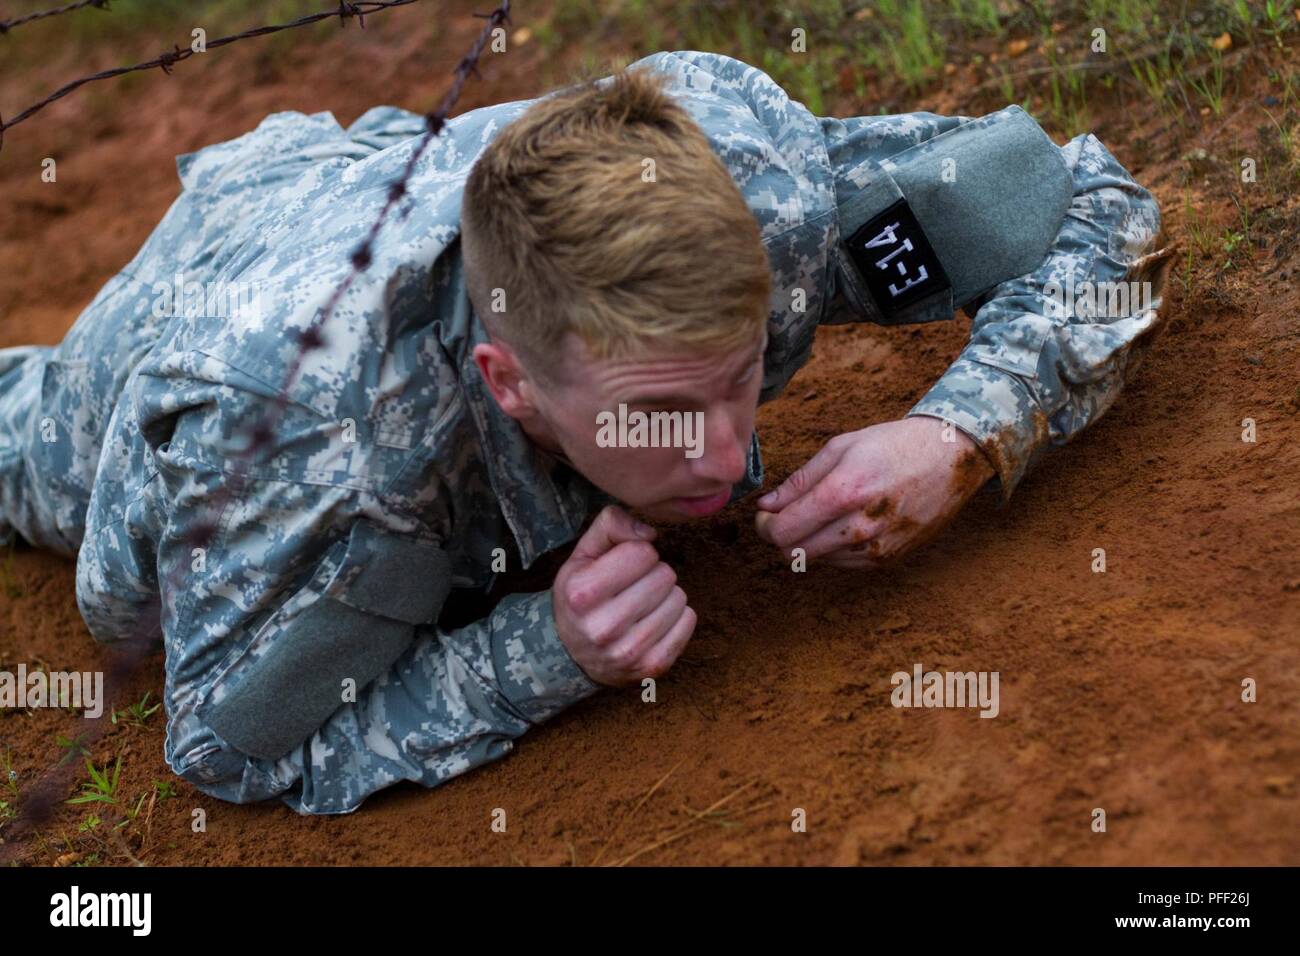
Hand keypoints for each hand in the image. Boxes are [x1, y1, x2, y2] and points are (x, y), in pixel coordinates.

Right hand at [553, 505, 696, 685]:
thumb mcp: (582, 556)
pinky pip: (688, 622)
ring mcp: (629, 650)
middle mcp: (603, 626)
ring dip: (666, 595)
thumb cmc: (581, 597)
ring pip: (679, 598)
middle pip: (664, 575)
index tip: (624, 566)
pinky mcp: (652, 666)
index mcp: (582, 593)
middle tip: (636, 586)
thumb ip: (610, 526)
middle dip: (654, 574)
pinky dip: (678, 616)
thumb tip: (649, 533)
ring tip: (644, 604)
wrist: (573, 655)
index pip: (642, 553)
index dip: (638, 553)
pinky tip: (656, 620)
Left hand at [754, 416, 994, 568]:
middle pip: (793, 554)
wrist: (950, 459)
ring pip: (816, 561)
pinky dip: (833, 548)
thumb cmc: (892, 445)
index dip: (764, 526)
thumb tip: (766, 504)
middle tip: (785, 517)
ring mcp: (875, 549)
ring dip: (809, 542)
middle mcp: (859, 528)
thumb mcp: (842, 448)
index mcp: (843, 493)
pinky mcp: (888, 560)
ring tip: (824, 513)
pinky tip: (846, 523)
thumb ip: (800, 480)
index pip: (782, 531)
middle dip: (781, 537)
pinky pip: (842, 565)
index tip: (766, 514)